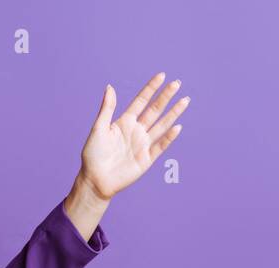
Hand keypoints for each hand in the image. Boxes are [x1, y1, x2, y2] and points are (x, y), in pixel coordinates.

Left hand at [74, 71, 189, 202]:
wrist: (95, 180)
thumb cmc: (93, 155)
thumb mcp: (98, 129)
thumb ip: (107, 109)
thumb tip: (110, 87)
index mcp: (124, 122)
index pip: (141, 101)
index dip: (151, 89)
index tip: (162, 76)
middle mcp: (136, 131)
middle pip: (154, 110)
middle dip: (166, 97)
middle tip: (177, 83)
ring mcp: (142, 144)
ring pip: (161, 125)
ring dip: (173, 113)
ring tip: (185, 100)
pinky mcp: (146, 159)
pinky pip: (160, 146)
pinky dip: (169, 137)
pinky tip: (177, 127)